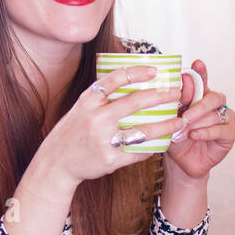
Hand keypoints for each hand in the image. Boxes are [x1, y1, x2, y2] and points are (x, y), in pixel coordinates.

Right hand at [42, 64, 184, 185]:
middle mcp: (95, 119)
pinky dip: (153, 148)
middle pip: (134, 102)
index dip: (138, 72)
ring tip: (179, 121)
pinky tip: (163, 143)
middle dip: (160, 95)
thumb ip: (100, 98)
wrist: (55, 163)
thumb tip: (130, 81)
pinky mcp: (110, 160)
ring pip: (143, 131)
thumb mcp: (80, 109)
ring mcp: (103, 140)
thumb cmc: (72, 133)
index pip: (115, 78)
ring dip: (165, 126)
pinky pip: (138, 153)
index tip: (156, 71)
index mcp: (88, 102)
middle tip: (176, 93)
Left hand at [165, 59, 234, 180]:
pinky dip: (206, 132)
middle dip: (197, 106)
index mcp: (199, 96)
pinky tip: (194, 135)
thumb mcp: (171, 120)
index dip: (201, 71)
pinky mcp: (229, 133)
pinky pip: (220, 129)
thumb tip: (178, 86)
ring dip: (196, 124)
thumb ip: (177, 104)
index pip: (201, 80)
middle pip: (212, 97)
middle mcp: (214, 103)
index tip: (197, 63)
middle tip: (184, 116)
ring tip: (181, 133)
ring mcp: (224, 117)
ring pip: (214, 114)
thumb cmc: (175, 137)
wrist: (181, 161)